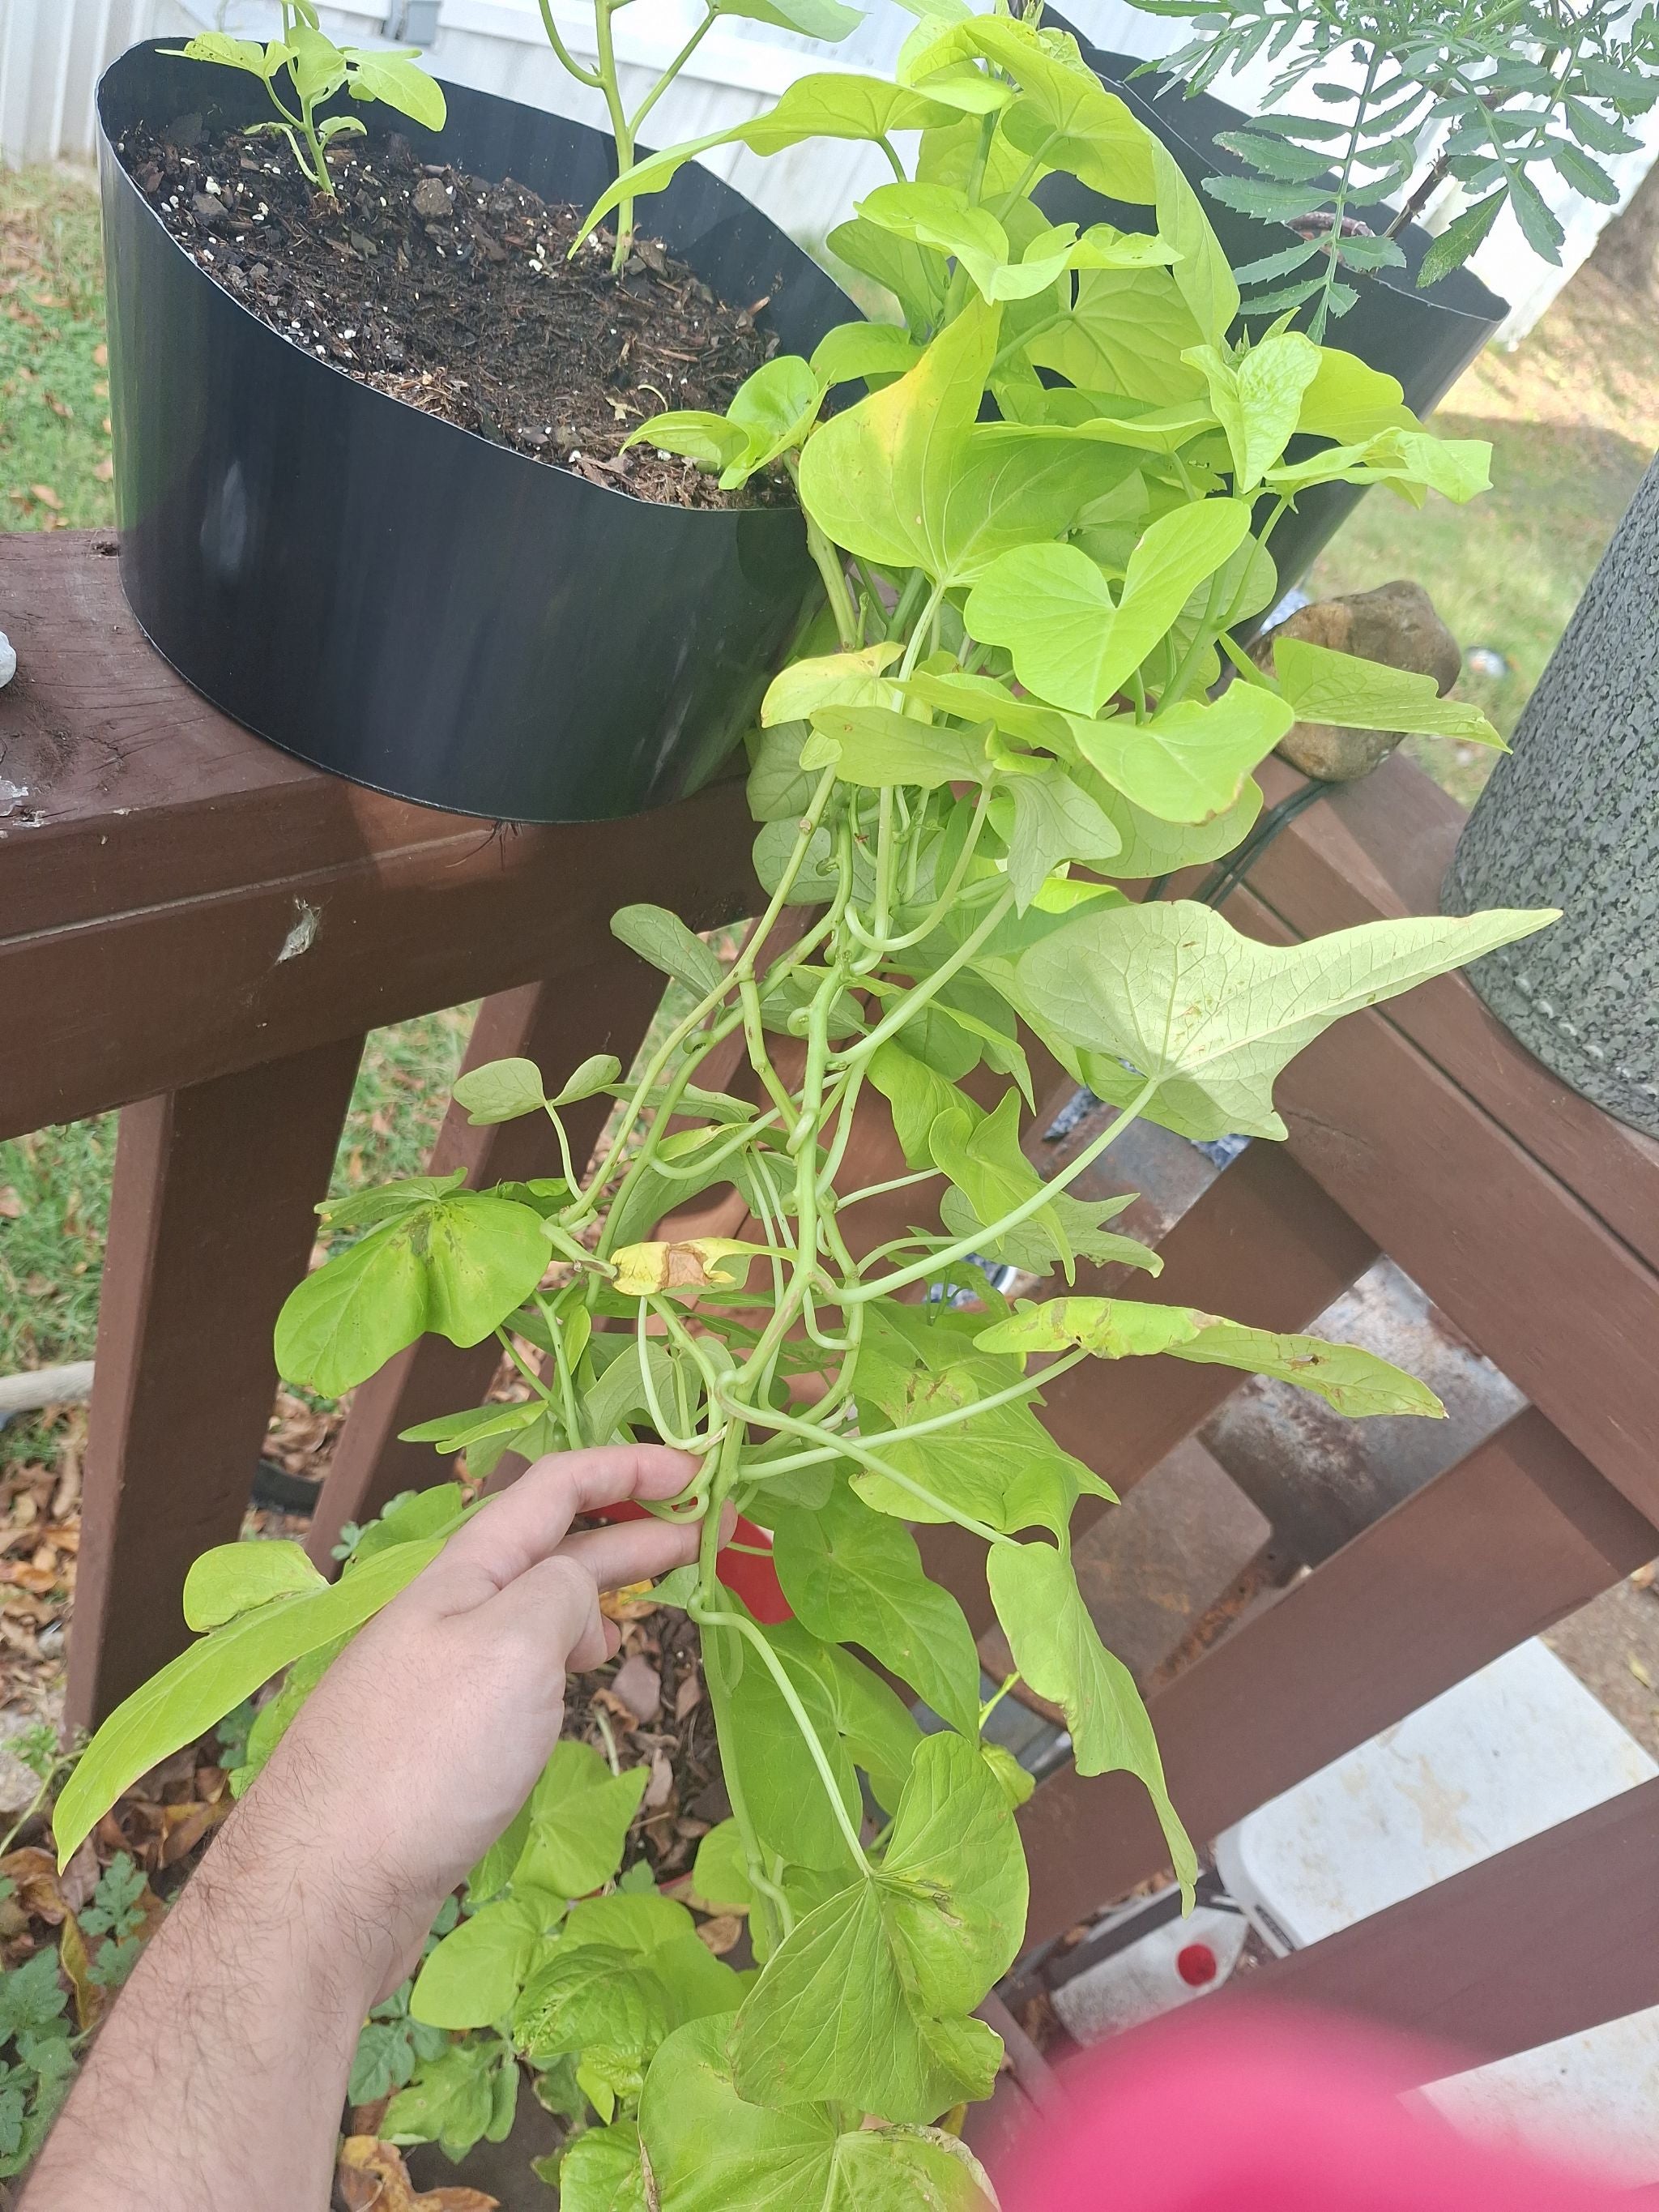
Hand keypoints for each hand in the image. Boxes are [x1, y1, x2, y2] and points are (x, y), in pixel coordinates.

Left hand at [237, 1444, 707, 2002]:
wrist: (327, 1888)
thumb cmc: (426, 1755)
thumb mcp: (512, 1646)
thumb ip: (560, 1592)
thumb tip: (579, 1591)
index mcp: (466, 1571)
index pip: (553, 1485)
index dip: (626, 1466)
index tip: (697, 1468)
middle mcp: (452, 1610)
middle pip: (552, 1545)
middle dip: (629, 1529)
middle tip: (704, 1537)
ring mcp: (444, 1676)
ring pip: (536, 1609)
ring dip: (599, 1593)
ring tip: (650, 1610)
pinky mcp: (444, 1739)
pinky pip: (520, 1669)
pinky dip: (567, 1655)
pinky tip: (581, 1684)